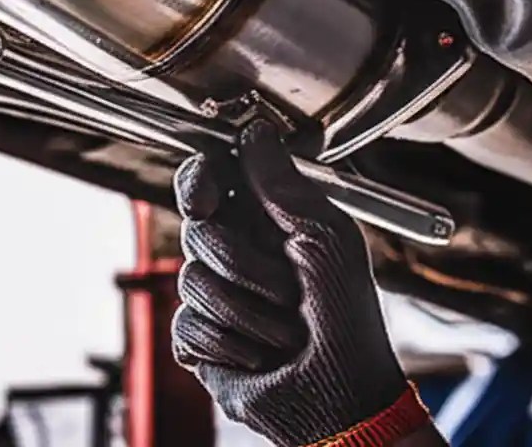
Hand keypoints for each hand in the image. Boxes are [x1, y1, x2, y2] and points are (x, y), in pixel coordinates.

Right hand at [172, 120, 418, 445]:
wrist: (339, 399)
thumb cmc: (346, 320)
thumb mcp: (327, 240)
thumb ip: (284, 185)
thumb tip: (255, 132)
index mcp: (264, 221)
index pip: (210, 179)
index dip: (198, 181)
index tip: (206, 197)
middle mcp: (235, 253)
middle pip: (197, 231)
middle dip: (242, 265)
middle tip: (285, 289)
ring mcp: (214, 296)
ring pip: (190, 281)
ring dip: (246, 313)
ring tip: (284, 334)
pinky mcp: (198, 338)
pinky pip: (185, 325)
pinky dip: (227, 344)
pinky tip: (257, 356)